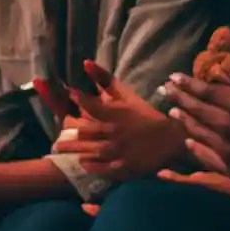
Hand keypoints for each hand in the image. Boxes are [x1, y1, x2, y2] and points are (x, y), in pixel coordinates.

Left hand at [51, 61, 185, 181]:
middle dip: (69, 132)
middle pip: (86, 131)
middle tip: (58, 133)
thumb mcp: (127, 95)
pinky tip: (81, 161)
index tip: (67, 95)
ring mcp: (119, 151)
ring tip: (58, 148)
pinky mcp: (123, 167)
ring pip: (90, 150)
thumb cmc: (145, 114)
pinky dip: (89, 165)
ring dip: (73, 149)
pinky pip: (101, 168)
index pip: (92, 105)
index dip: (77, 99)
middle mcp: (115, 132)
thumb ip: (104, 80)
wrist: (170, 140)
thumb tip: (85, 63)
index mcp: (117, 113)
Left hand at [164, 65, 229, 192]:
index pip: (208, 92)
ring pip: (197, 131)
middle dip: (180, 97)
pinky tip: (187, 140)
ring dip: (183, 119)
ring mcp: (224, 148)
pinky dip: (194, 146)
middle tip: (165, 89)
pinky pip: (205, 154)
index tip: (174, 76)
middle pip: (198, 110)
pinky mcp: (226, 166)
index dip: (190, 83)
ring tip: (171, 110)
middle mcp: (226, 126)